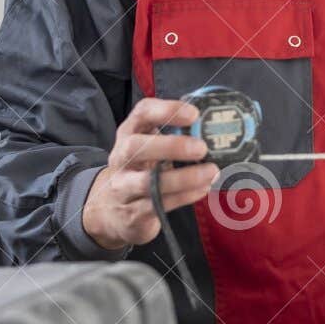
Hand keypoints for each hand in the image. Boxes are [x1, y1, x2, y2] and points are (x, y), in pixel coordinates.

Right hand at [82, 97, 218, 251]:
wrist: (111, 211)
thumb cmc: (140, 170)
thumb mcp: (148, 148)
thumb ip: (173, 136)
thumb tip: (214, 130)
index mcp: (129, 133)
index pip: (142, 113)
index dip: (166, 110)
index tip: (194, 114)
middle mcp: (122, 158)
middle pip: (136, 147)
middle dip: (171, 146)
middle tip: (201, 148)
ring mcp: (123, 187)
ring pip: (147, 182)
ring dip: (184, 178)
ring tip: (211, 172)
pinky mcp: (133, 213)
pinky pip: (159, 204)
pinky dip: (185, 196)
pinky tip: (203, 188)